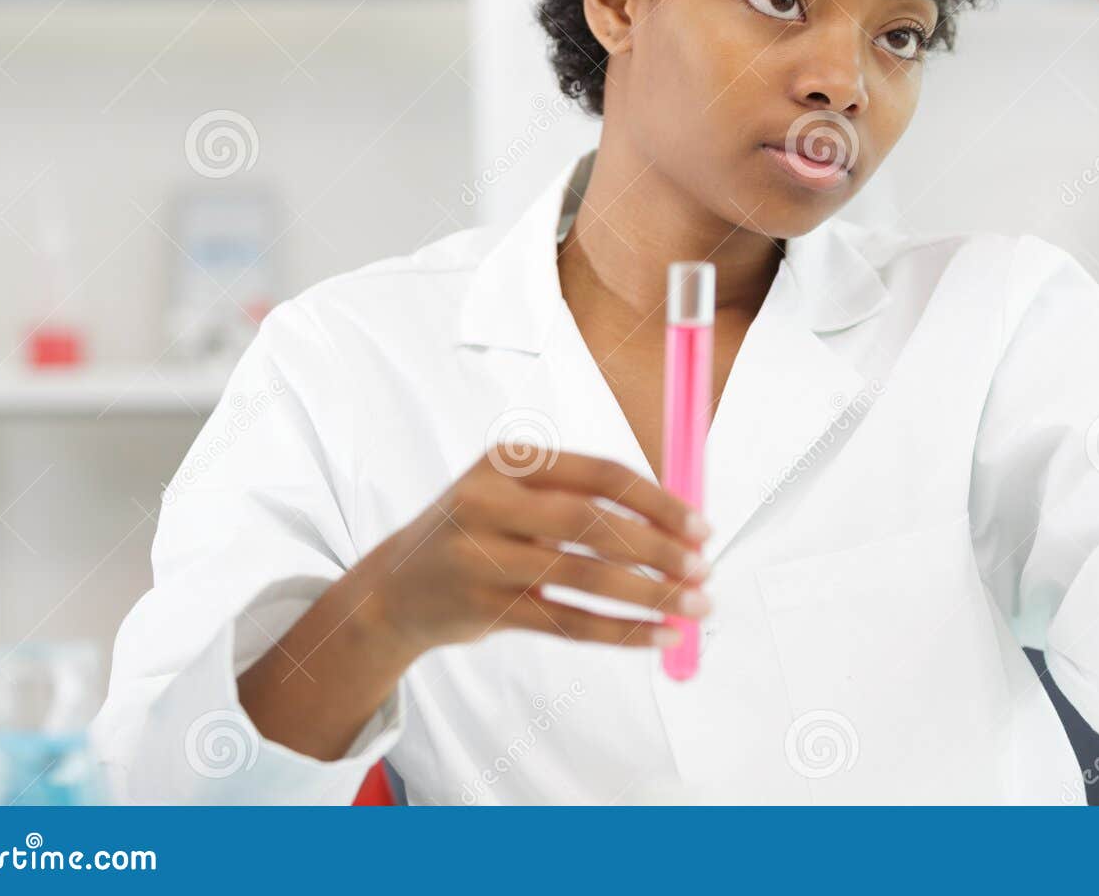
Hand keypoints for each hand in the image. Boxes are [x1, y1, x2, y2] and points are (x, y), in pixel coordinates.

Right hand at [357, 448, 711, 656]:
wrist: (395, 589)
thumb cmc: (478, 535)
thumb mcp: (513, 495)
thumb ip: (582, 499)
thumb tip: (678, 524)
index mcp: (508, 460)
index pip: (599, 474)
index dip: (658, 500)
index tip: (701, 526)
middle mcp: (489, 502)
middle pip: (593, 522)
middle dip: (659, 548)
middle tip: (704, 570)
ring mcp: (481, 557)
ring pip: (584, 576)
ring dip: (651, 594)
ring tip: (695, 607)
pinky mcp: (482, 609)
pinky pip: (566, 622)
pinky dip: (620, 632)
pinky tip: (658, 637)